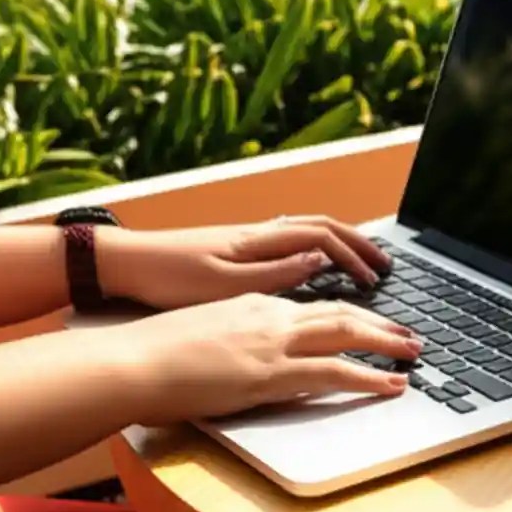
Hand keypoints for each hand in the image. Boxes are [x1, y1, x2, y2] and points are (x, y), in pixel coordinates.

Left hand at [96, 215, 391, 309]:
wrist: (123, 263)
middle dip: (360, 243)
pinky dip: (317, 245)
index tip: (376, 282)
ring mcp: (248, 237)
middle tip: (387, 264)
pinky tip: (317, 260)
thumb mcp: (226, 284)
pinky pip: (291, 238)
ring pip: (308, 229)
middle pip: (324, 227)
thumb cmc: (169, 278)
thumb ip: (277, 273)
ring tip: (362, 260)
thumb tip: (323, 262)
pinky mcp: (237, 247)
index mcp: (261, 241)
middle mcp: (260, 232)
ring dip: (341, 243)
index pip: (325, 240)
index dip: (356, 258)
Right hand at [104, 294, 420, 423]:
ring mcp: (274, 343)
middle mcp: (271, 316)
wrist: (130, 360)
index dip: (348, 312)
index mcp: (253, 304)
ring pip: (347, 333)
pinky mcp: (272, 374)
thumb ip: (232, 334)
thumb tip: (242, 352)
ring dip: (387, 343)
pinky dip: (370, 377)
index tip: (370, 319)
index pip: (314, 304)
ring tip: (414, 353)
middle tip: (408, 334)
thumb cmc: (153, 353)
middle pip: (341, 312)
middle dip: (380, 323)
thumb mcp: (202, 330)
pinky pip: (335, 371)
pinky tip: (391, 383)